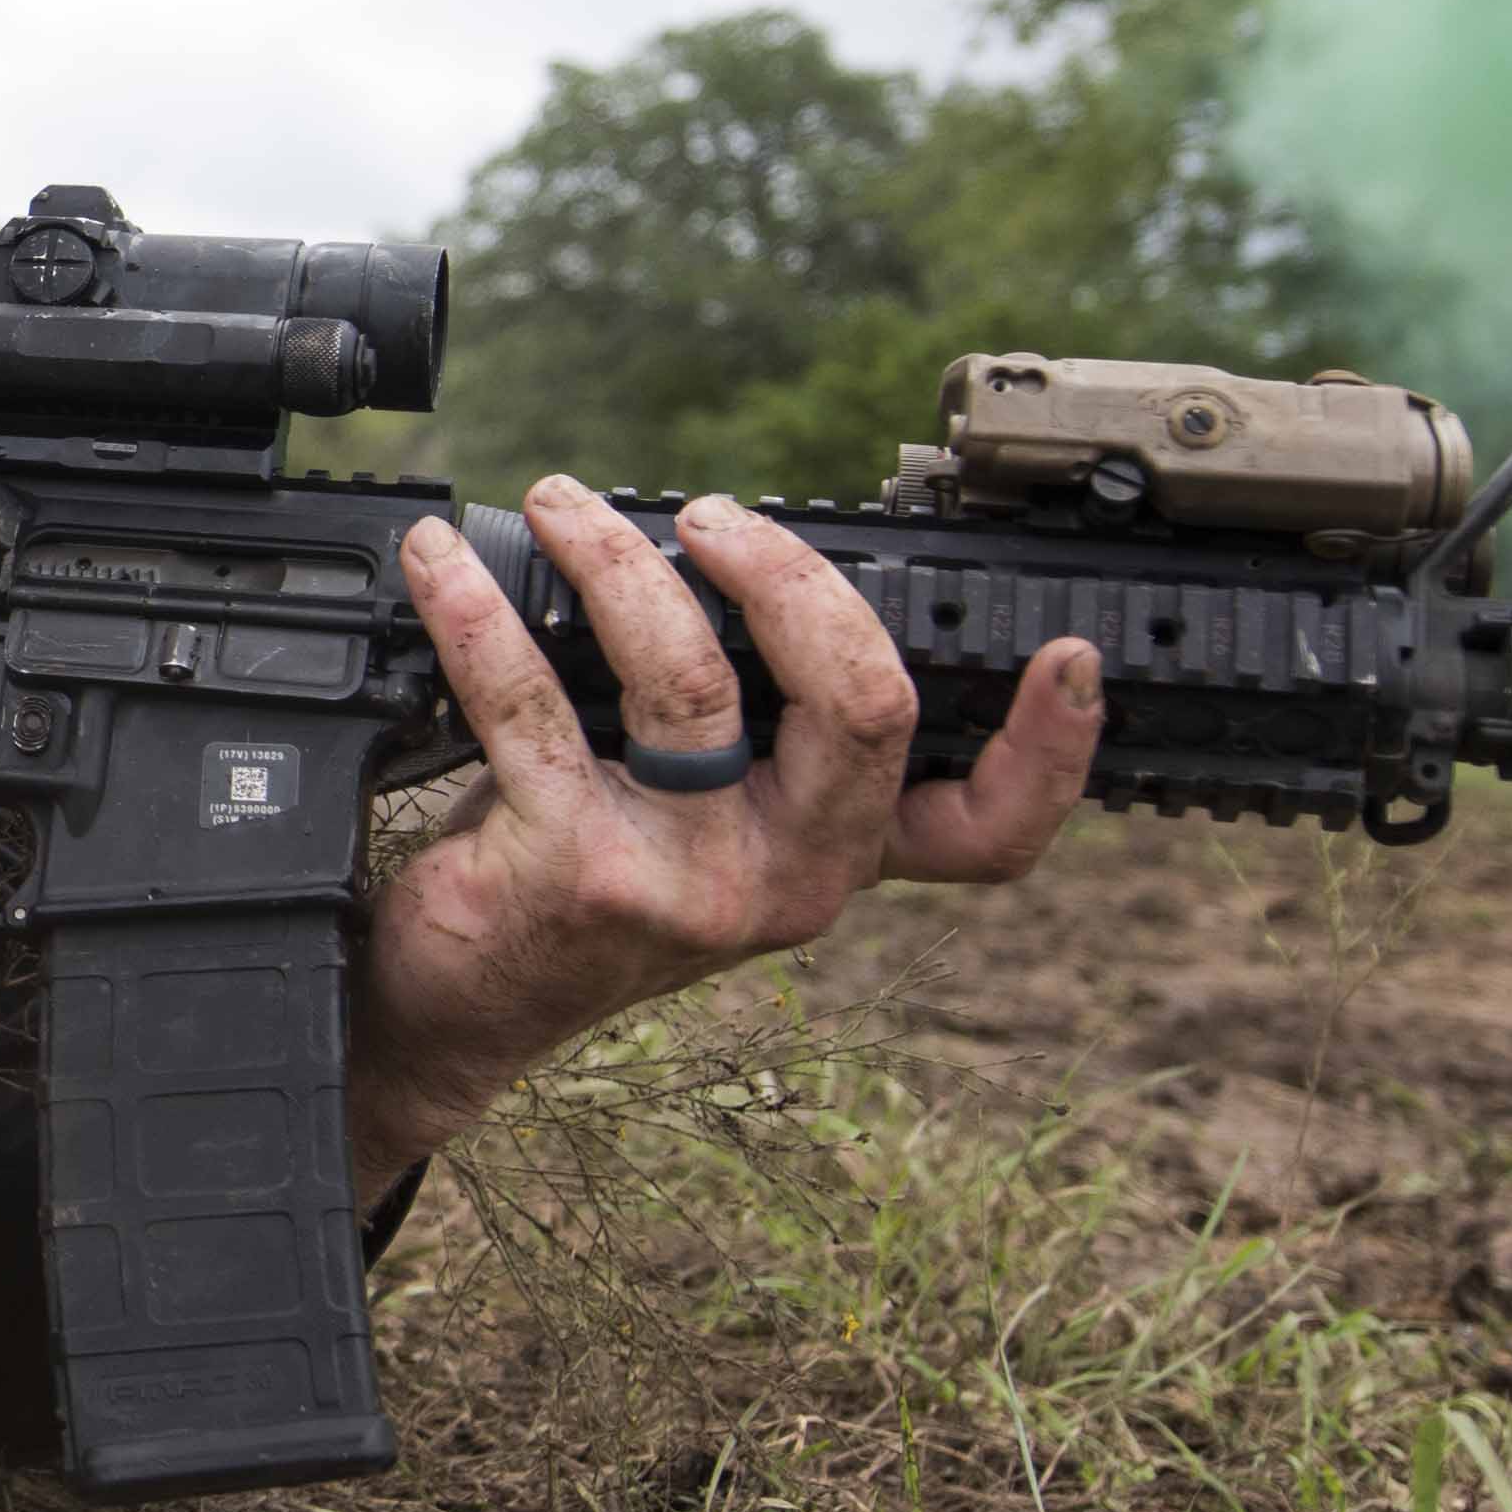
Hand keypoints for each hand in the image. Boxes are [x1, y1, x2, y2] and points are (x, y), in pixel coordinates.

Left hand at [343, 484, 1100, 1173]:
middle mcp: (790, 880)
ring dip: (615, 558)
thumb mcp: (707, 820)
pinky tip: (441, 565)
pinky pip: (529, 702)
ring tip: (565, 507)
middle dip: (789, 574)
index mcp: (838, 855)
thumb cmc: (585, 878)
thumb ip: (759, 732)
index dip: (1055, 753)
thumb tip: (746, 559)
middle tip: (710, 515)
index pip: (990, 832)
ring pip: (689, 675)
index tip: (1070, 656)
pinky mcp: (580, 871)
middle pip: (861, 702)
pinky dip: (476, 613)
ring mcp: (691, 884)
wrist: (463, 1004)